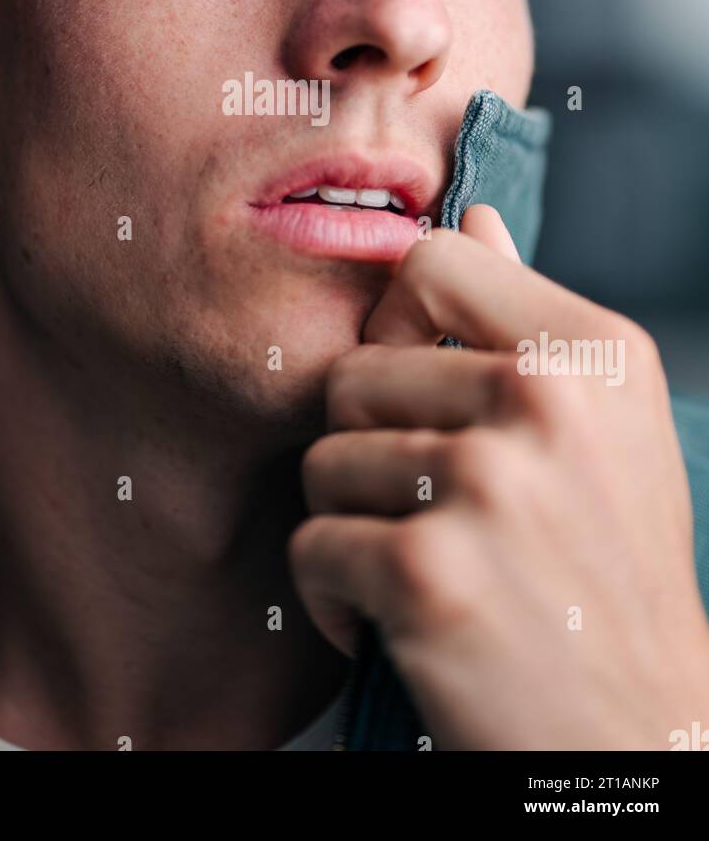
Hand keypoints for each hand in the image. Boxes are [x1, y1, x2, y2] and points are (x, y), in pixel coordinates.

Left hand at [288, 206, 708, 748]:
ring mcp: (486, 485)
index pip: (433, 260)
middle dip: (368, 448)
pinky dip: (334, 596)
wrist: (640, 739)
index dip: (400, 322)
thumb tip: (474, 214)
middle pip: (354, 372)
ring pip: (323, 460)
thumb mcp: (603, 428)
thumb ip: (525, 315)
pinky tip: (395, 622)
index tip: (419, 386)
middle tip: (428, 511)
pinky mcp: (428, 573)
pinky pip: (311, 544)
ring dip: (353, 525)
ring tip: (421, 564)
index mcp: (591, 351)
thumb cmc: (609, 572)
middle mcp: (544, 402)